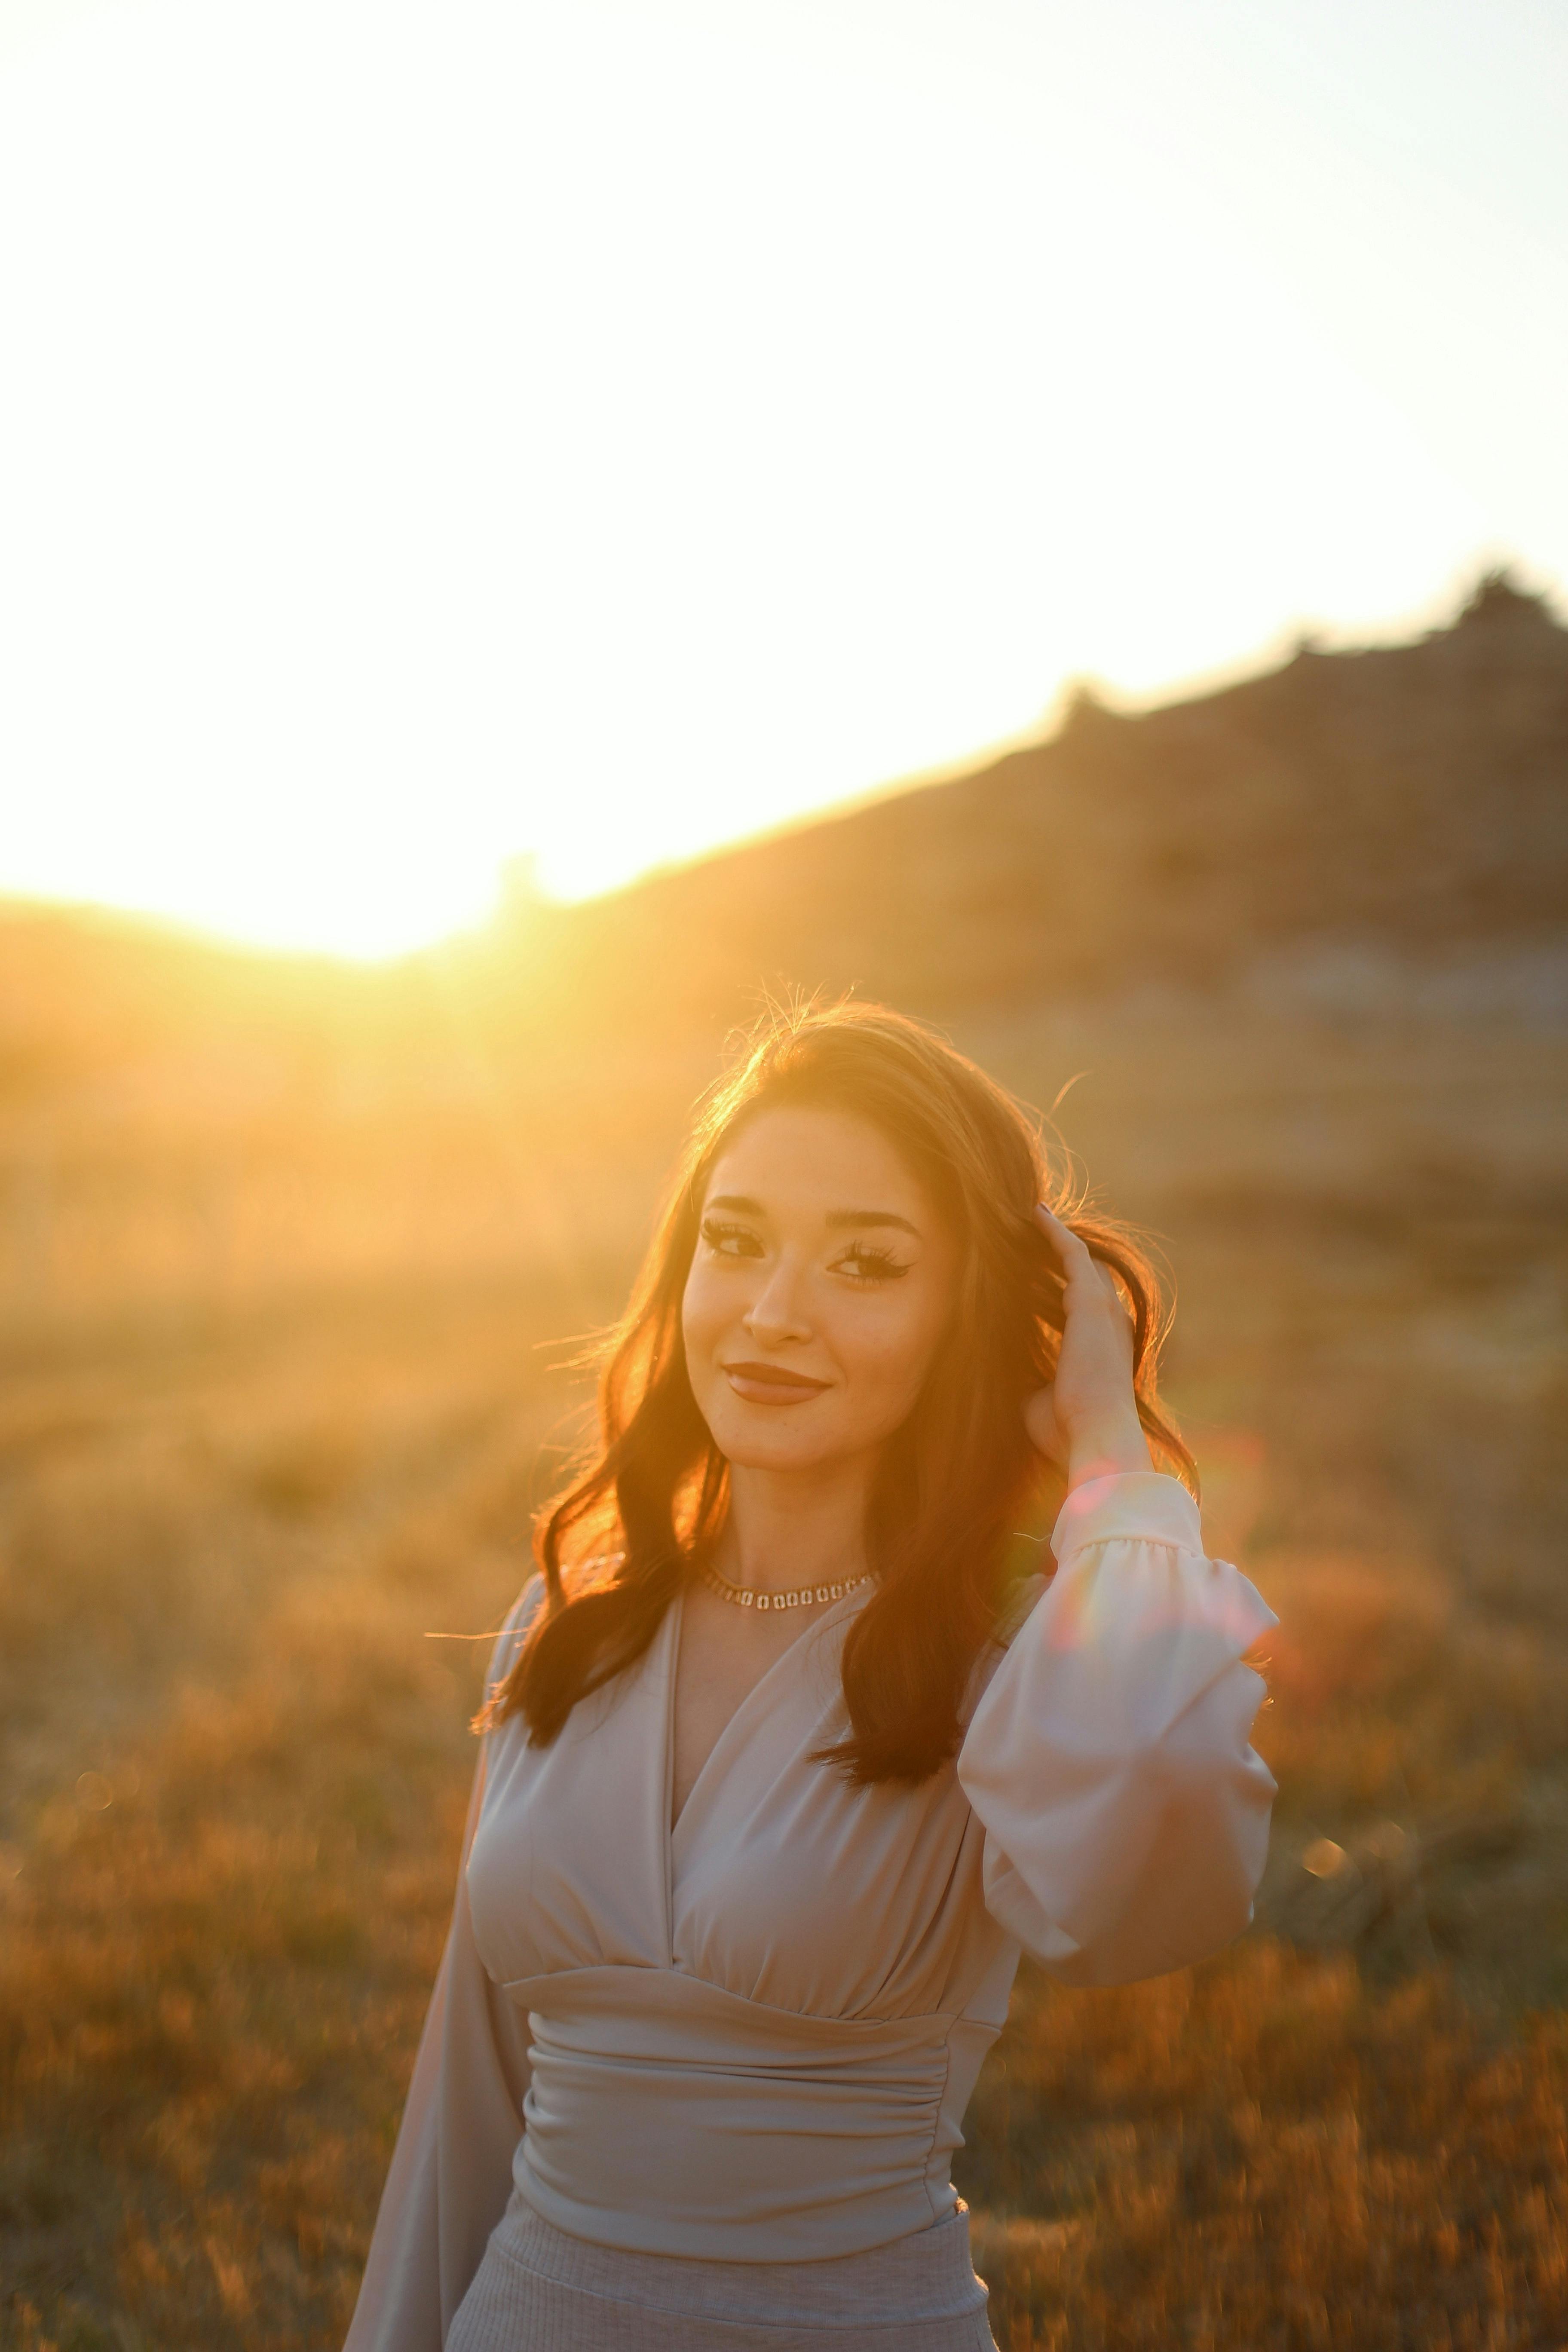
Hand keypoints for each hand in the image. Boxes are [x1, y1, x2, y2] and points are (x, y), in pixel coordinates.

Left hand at [1024, 1205, 1152, 1487]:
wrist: (1095, 1437)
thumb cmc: (1068, 1430)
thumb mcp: (1040, 1400)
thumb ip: (1031, 1379)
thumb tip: (1005, 1371)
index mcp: (1103, 1350)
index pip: (1084, 1307)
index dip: (1065, 1286)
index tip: (1039, 1272)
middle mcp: (1110, 1325)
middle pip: (1088, 1277)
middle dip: (1063, 1256)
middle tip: (1033, 1233)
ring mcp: (1105, 1310)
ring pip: (1081, 1261)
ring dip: (1057, 1240)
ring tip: (1032, 1217)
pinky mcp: (1091, 1301)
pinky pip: (1073, 1254)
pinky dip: (1056, 1233)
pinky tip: (1037, 1213)